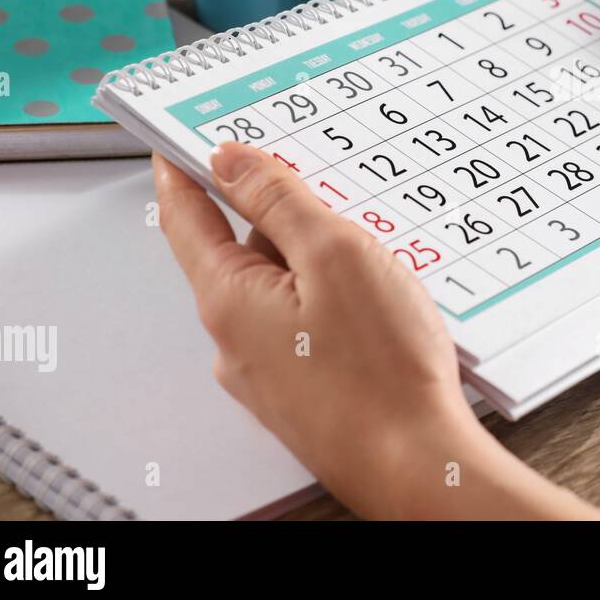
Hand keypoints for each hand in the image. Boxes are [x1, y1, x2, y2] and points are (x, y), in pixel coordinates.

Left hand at [153, 142, 599, 519]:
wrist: (417, 463)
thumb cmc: (383, 372)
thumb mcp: (336, 254)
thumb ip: (279, 200)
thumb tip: (232, 162)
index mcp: (229, 299)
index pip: (184, 215)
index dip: (183, 167)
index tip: (183, 136)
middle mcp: (235, 339)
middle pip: (243, 249)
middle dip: (280, 215)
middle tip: (331, 194)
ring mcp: (269, 371)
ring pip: (282, 288)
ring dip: (316, 262)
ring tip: (376, 263)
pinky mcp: (304, 390)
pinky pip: (306, 324)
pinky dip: (332, 301)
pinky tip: (379, 306)